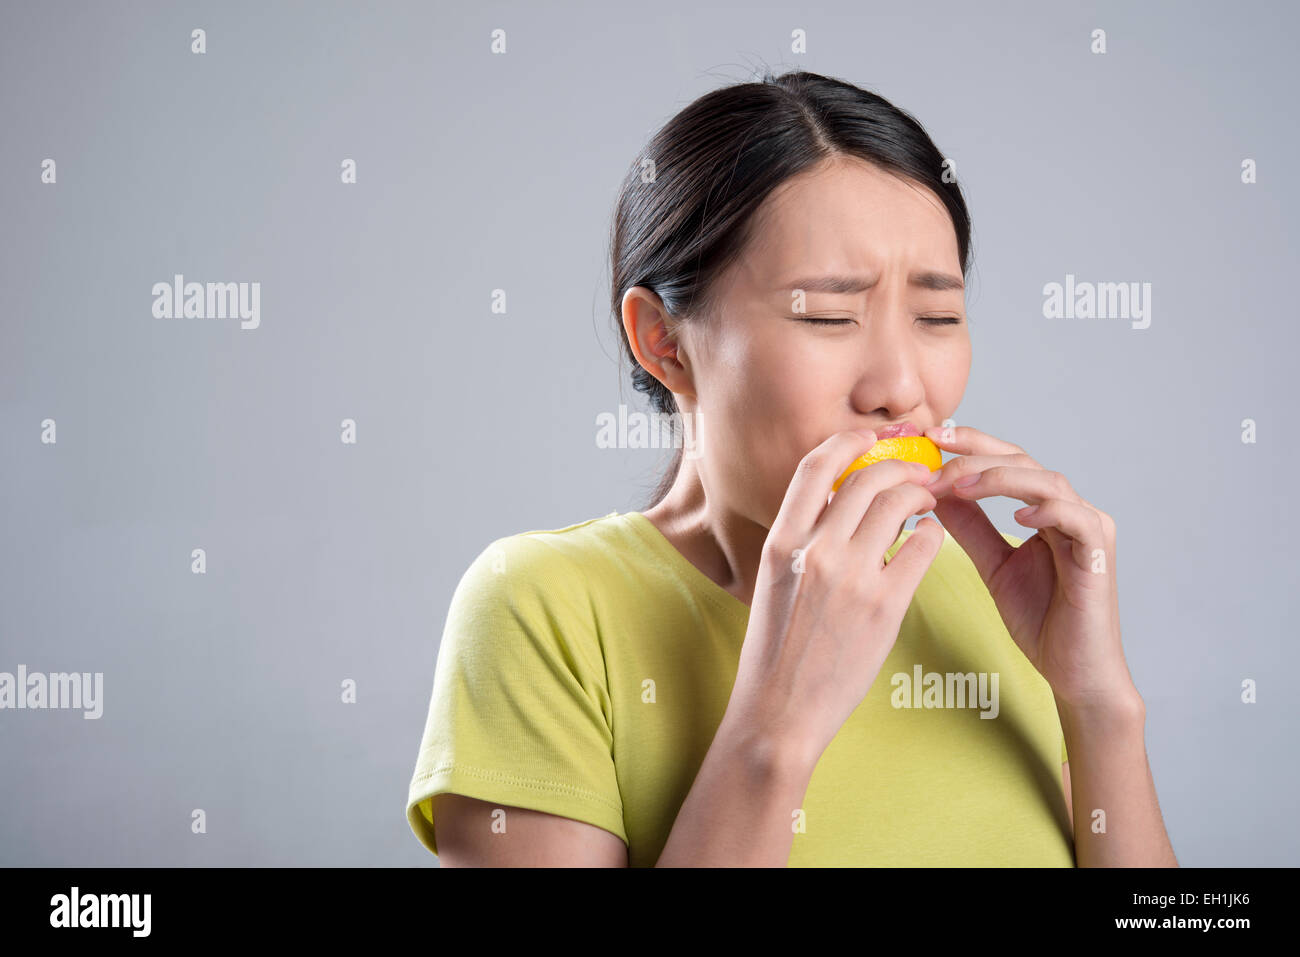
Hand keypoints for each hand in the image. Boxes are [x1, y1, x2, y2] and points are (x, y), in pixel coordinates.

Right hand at [723, 430, 945, 771]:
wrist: (778, 712)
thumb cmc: (775, 651)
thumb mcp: (773, 582)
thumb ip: (800, 542)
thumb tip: (835, 507)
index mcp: (781, 542)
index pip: (816, 466)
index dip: (848, 442)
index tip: (870, 438)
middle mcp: (814, 551)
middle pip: (867, 478)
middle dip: (900, 466)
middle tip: (917, 473)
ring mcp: (851, 577)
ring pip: (899, 505)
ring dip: (921, 495)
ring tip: (927, 502)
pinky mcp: (884, 606)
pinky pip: (921, 548)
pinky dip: (931, 534)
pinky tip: (929, 539)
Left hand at [921, 424, 1138, 710]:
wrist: (1074, 670)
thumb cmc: (1040, 619)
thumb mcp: (993, 564)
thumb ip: (971, 528)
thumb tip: (935, 493)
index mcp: (1044, 509)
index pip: (1006, 461)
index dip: (969, 444)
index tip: (929, 437)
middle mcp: (1070, 509)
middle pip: (1023, 460)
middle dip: (976, 452)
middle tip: (936, 449)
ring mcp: (1089, 527)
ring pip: (1047, 481)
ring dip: (1000, 477)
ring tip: (960, 484)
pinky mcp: (1099, 552)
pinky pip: (1077, 518)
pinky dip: (1047, 510)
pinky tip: (1016, 514)